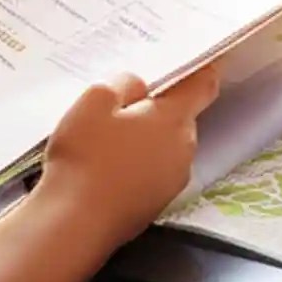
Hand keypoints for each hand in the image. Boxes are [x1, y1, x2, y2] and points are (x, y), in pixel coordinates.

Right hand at [35, 65, 220, 248]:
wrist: (76, 223)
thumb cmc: (86, 156)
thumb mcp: (95, 100)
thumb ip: (124, 83)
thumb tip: (139, 86)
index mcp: (175, 119)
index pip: (203, 86)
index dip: (204, 69)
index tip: (205, 58)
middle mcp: (183, 149)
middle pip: (179, 117)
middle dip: (157, 107)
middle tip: (122, 101)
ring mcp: (172, 180)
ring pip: (164, 145)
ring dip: (145, 137)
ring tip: (105, 137)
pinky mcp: (156, 203)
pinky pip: (152, 170)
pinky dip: (136, 163)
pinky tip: (105, 165)